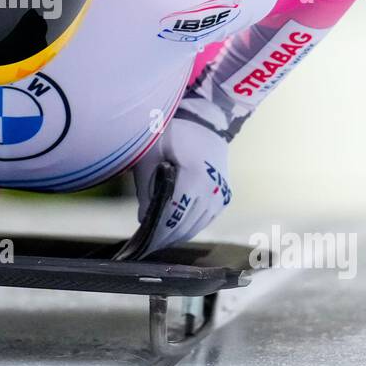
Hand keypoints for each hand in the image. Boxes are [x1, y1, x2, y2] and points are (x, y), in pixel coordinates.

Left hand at [132, 104, 231, 254]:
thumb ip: (146, 189)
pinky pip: (204, 220)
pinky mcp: (224, 197)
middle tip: (144, 244)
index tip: (141, 242)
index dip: (156, 233)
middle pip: (185, 226)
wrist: (204, 121)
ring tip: (156, 237)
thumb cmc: (173, 135)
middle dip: (164, 237)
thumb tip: (143, 219)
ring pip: (196, 227)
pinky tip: (174, 226)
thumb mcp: (151, 156)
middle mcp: (213, 192)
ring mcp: (221, 196)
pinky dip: (189, 225)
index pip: (173, 217)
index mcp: (195, 180)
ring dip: (177, 233)